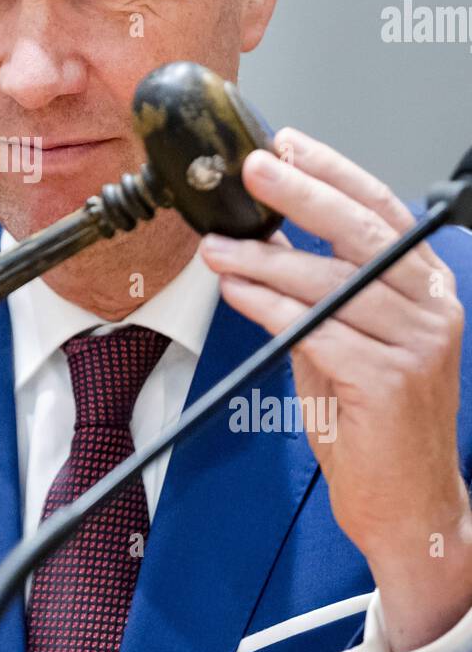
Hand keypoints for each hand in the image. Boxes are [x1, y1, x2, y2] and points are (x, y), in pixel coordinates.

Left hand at [199, 127, 471, 651]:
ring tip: (218, 249)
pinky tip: (239, 292)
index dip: (333, 173)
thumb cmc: (374, 423)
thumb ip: (315, 292)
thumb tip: (260, 241)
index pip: (382, 212)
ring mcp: (416, 345)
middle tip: (254, 168)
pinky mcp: (388, 381)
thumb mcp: (346, 341)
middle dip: (301, 193)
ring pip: (328, 282)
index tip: (288, 146)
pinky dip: (269, 306)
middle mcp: (432, 309)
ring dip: (264, 260)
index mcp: (428, 290)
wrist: (408, 505)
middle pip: (361, 232)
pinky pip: (315, 329)